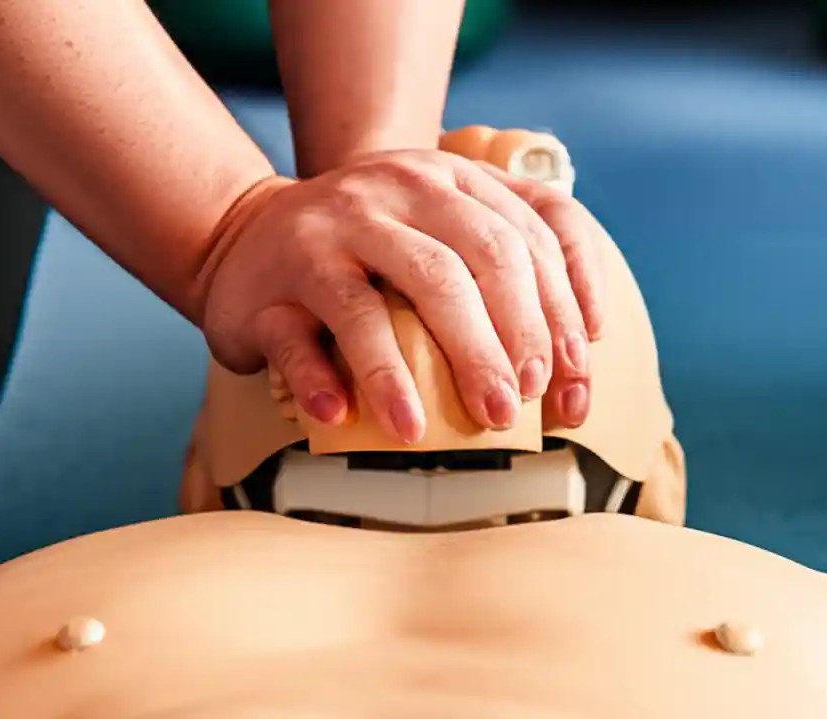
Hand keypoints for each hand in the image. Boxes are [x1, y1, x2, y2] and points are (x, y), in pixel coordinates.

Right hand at [197, 150, 600, 443]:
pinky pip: (295, 341)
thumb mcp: (443, 228)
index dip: (557, 313)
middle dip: (496, 347)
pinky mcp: (269, 288)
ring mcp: (322, 237)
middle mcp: (386, 194)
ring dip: (403, 377)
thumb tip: (577, 358)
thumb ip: (512, 262)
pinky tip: (342, 417)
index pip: (523, 237)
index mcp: (445, 178)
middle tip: (510, 411)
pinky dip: (318, 382)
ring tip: (422, 433)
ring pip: (374, 307)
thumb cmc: (370, 249)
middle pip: (460, 268)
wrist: (249, 234)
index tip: (569, 380)